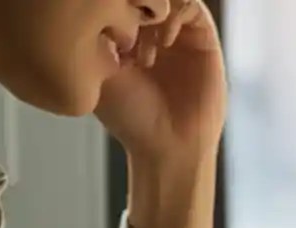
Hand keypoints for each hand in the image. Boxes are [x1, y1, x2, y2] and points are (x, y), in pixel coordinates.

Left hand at [96, 0, 225, 160]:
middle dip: (131, 5)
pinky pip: (191, 6)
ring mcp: (179, 31)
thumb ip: (94, 34)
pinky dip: (175, 15)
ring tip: (143, 47)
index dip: (110, 6)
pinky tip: (164, 43)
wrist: (168, 145)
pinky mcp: (203, 38)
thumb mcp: (96, 70)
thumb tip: (92, 6)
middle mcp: (153, 27)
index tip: (103, 35)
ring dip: (152, 10)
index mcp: (125, 31)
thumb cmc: (131, 116)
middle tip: (123, 37)